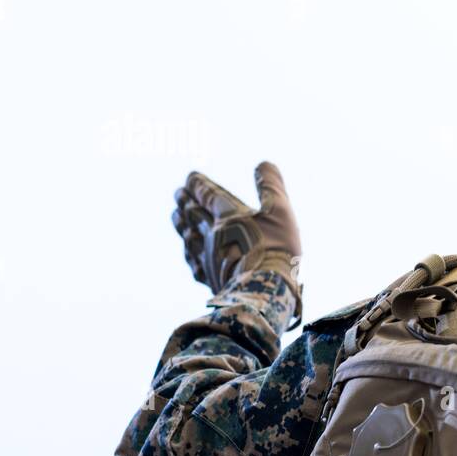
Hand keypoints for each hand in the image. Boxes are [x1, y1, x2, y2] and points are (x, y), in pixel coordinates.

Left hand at [172, 162, 301, 299]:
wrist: (263, 291)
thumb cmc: (275, 249)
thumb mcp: (281, 211)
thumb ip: (271, 186)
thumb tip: (263, 164)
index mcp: (228, 215)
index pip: (208, 195)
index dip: (198, 184)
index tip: (190, 177)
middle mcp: (212, 234)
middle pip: (193, 214)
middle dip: (185, 201)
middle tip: (177, 194)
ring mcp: (208, 258)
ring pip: (189, 237)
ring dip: (181, 224)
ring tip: (175, 216)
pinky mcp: (210, 279)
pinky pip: (193, 262)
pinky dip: (188, 252)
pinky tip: (188, 253)